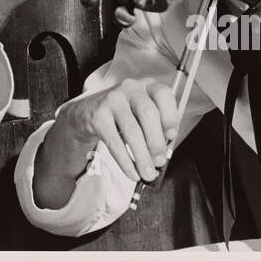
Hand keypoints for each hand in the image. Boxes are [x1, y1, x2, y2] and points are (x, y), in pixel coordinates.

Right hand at [56, 76, 178, 183]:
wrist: (88, 112)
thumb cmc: (124, 115)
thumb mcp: (141, 114)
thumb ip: (156, 129)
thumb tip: (162, 156)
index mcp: (146, 86)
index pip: (163, 93)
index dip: (170, 116)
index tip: (171, 136)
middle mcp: (130, 88)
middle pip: (148, 114)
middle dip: (156, 142)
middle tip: (160, 162)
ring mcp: (112, 100)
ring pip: (132, 131)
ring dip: (142, 157)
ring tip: (147, 174)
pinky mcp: (98, 115)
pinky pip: (114, 142)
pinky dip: (125, 162)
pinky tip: (132, 172)